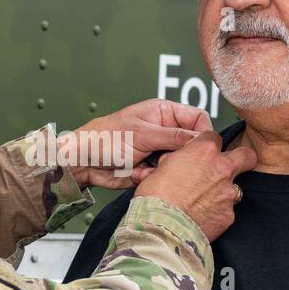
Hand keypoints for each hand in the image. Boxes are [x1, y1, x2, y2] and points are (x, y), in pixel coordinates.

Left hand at [59, 99, 212, 189]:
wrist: (84, 162)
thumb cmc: (106, 138)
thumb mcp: (143, 133)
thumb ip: (175, 136)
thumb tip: (204, 139)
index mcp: (164, 112)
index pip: (197, 118)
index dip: (203, 132)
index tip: (203, 147)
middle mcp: (164, 131)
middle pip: (191, 143)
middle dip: (183, 154)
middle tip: (167, 158)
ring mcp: (158, 151)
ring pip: (180, 162)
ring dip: (167, 167)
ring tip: (149, 167)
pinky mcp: (151, 169)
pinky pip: (165, 175)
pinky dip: (153, 177)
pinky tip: (138, 173)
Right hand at [135, 132, 256, 240]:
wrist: (161, 230)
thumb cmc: (155, 199)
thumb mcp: (160, 169)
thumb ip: (178, 160)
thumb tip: (178, 160)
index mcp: (204, 152)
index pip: (214, 138)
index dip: (208, 145)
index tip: (203, 153)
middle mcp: (221, 169)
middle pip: (246, 156)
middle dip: (241, 159)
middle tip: (228, 168)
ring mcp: (228, 193)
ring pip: (235, 188)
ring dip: (223, 192)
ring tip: (203, 202)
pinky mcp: (228, 216)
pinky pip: (227, 211)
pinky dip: (217, 214)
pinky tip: (202, 218)